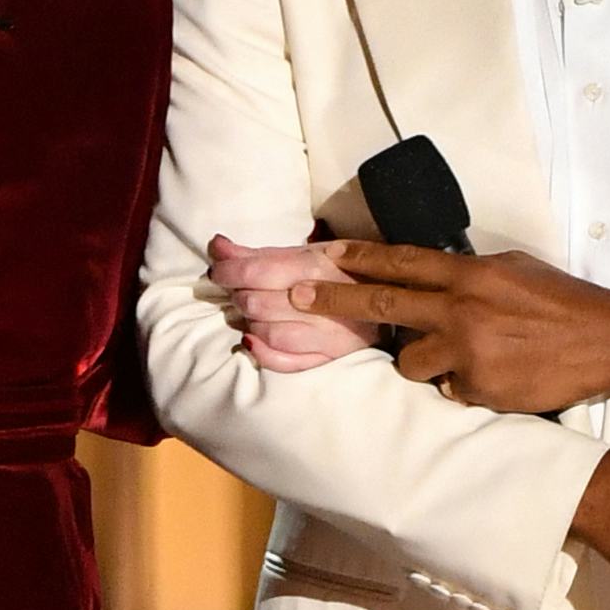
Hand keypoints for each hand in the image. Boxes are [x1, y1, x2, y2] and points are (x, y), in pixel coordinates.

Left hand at [206, 233, 363, 371]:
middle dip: (239, 296)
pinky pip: (287, 363)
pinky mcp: (331, 359)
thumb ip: (259, 254)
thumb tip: (217, 246)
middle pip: (257, 304)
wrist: (392, 299)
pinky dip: (263, 354)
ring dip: (250, 324)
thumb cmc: (342, 272)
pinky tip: (254, 341)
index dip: (227, 272)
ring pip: (269, 334)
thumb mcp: (306, 253)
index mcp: (316, 267)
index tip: (218, 272)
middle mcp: (324, 301)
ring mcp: (329, 336)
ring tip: (251, 314)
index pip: (255, 272)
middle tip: (237, 292)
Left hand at [306, 241, 609, 410]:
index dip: (357, 259)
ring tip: (463, 357)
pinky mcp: (478, 390)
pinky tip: (495, 377)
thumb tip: (431, 276)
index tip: (322, 255)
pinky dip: (462, 387)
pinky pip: (448, 391)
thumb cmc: (562, 302)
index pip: (401, 262)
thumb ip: (468, 274)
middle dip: (334, 301)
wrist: (608, 341)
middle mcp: (461, 310)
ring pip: (410, 363)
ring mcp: (467, 352)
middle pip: (381, 306)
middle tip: (295, 298)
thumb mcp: (513, 270)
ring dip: (422, 362)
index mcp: (470, 274)